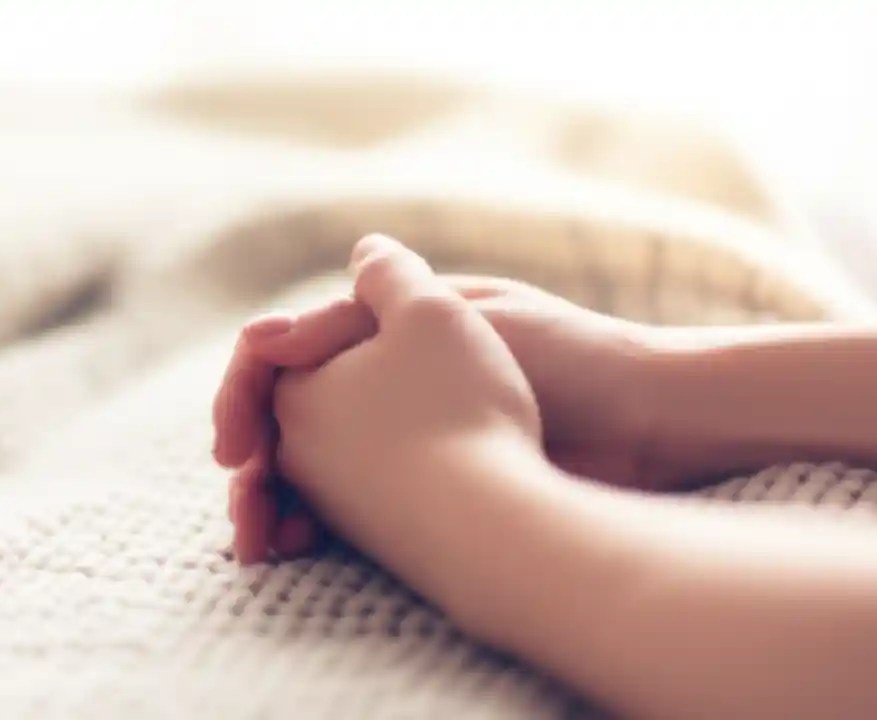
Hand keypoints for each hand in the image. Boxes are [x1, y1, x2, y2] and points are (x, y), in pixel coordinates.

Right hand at [213, 255, 659, 563]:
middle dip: (254, 460)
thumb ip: (380, 303)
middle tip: (242, 503)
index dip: (247, 395)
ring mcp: (409, 434)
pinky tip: (303, 546)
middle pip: (293, 420)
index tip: (230, 444)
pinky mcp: (434, 482)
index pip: (288, 358)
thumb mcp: (462, 312)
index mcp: (391, 330)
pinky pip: (356, 506)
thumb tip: (283, 310)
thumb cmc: (563, 356)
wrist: (646, 421)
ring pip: (317, 470)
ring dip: (280, 499)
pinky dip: (320, 524)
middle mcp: (390, 380)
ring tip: (261, 536)